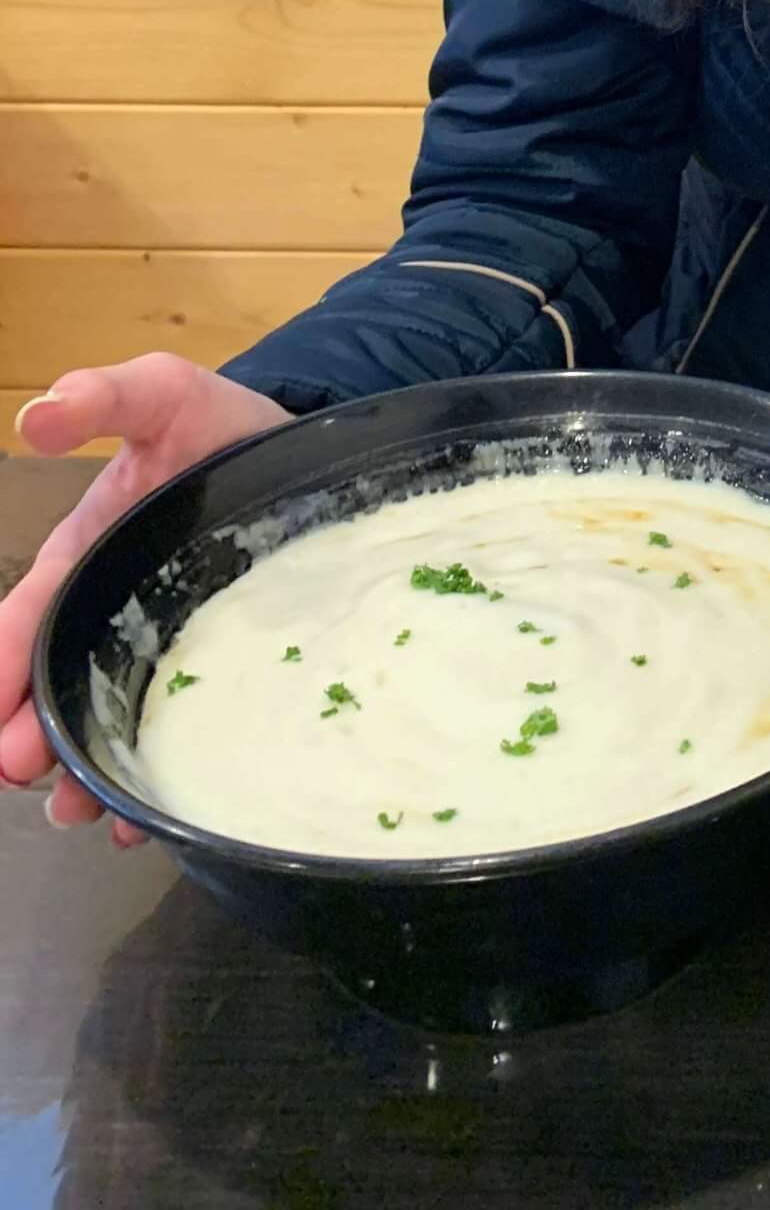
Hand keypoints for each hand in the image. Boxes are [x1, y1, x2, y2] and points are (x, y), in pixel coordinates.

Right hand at [0, 356, 289, 839]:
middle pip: (53, 684)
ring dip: (80, 772)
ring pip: (102, 719)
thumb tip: (35, 413)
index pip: (25, 618)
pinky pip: (168, 729)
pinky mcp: (208, 668)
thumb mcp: (164, 392)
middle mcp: (106, 612)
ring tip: (82, 814)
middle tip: (25, 776)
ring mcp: (155, 646)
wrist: (298, 450)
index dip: (0, 666)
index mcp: (82, 558)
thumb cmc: (217, 422)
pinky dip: (146, 775)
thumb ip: (107, 396)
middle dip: (30, 735)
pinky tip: (145, 818)